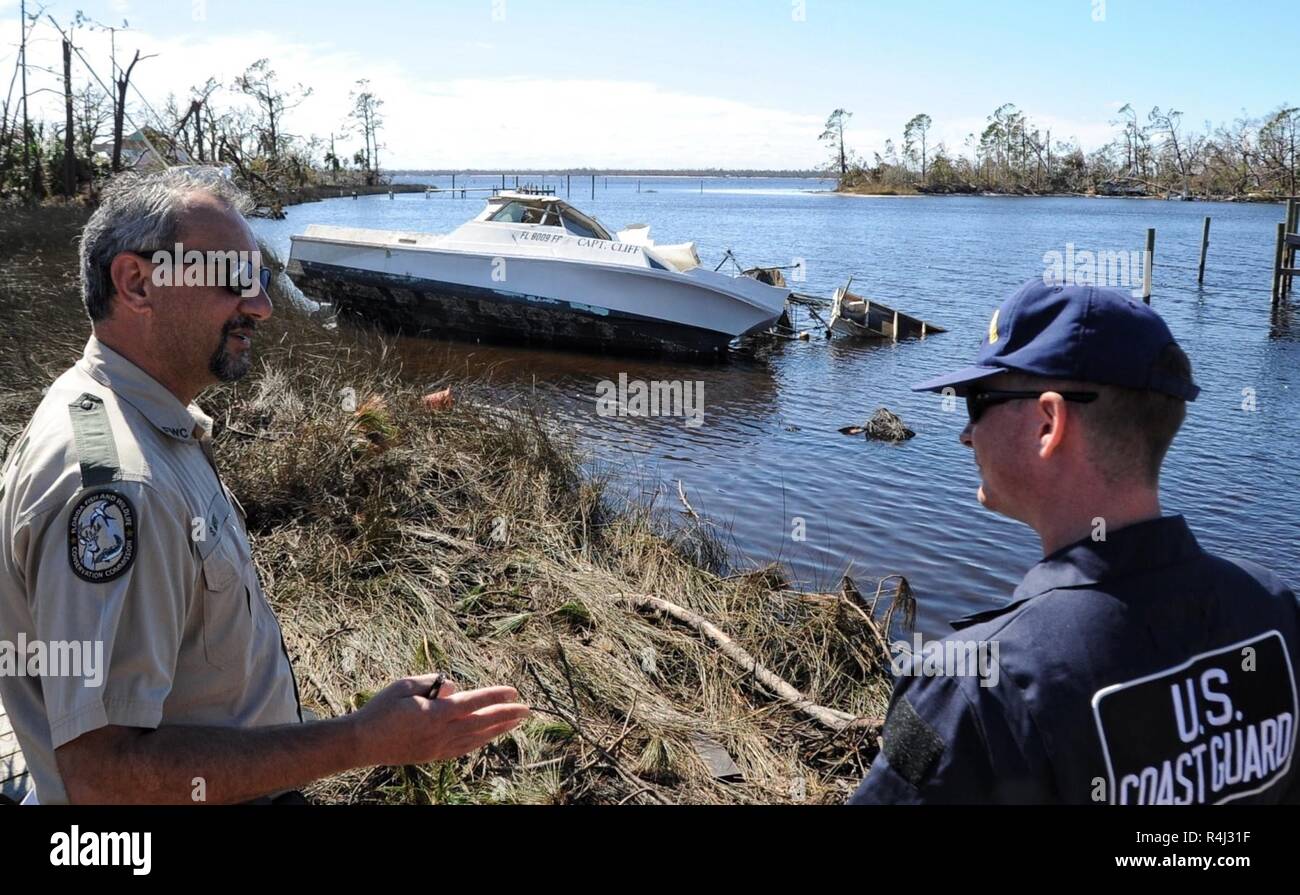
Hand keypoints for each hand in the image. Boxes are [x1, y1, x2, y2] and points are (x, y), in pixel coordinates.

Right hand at [353, 674, 529, 766]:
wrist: (361, 743)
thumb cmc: (380, 709)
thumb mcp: (404, 685)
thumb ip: (433, 683)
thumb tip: (456, 688)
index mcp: (435, 713)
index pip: (474, 702)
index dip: (496, 696)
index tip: (513, 691)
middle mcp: (441, 733)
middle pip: (482, 722)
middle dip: (507, 715)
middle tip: (527, 709)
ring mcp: (438, 748)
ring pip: (477, 738)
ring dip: (498, 729)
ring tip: (516, 722)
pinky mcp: (433, 756)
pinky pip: (464, 748)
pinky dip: (480, 741)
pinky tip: (489, 736)